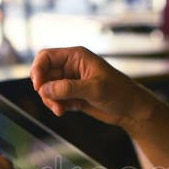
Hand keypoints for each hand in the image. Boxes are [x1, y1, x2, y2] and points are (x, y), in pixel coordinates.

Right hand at [30, 47, 157, 132]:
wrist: (131, 109)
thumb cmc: (119, 92)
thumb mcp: (94, 88)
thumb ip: (68, 88)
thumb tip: (45, 89)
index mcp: (76, 57)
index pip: (47, 57)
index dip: (38, 69)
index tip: (38, 86)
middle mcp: (71, 67)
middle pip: (44, 74)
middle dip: (45, 89)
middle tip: (52, 102)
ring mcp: (71, 82)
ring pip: (48, 88)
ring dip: (50, 100)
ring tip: (60, 110)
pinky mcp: (72, 96)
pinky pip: (55, 99)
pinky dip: (56, 105)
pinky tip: (65, 111)